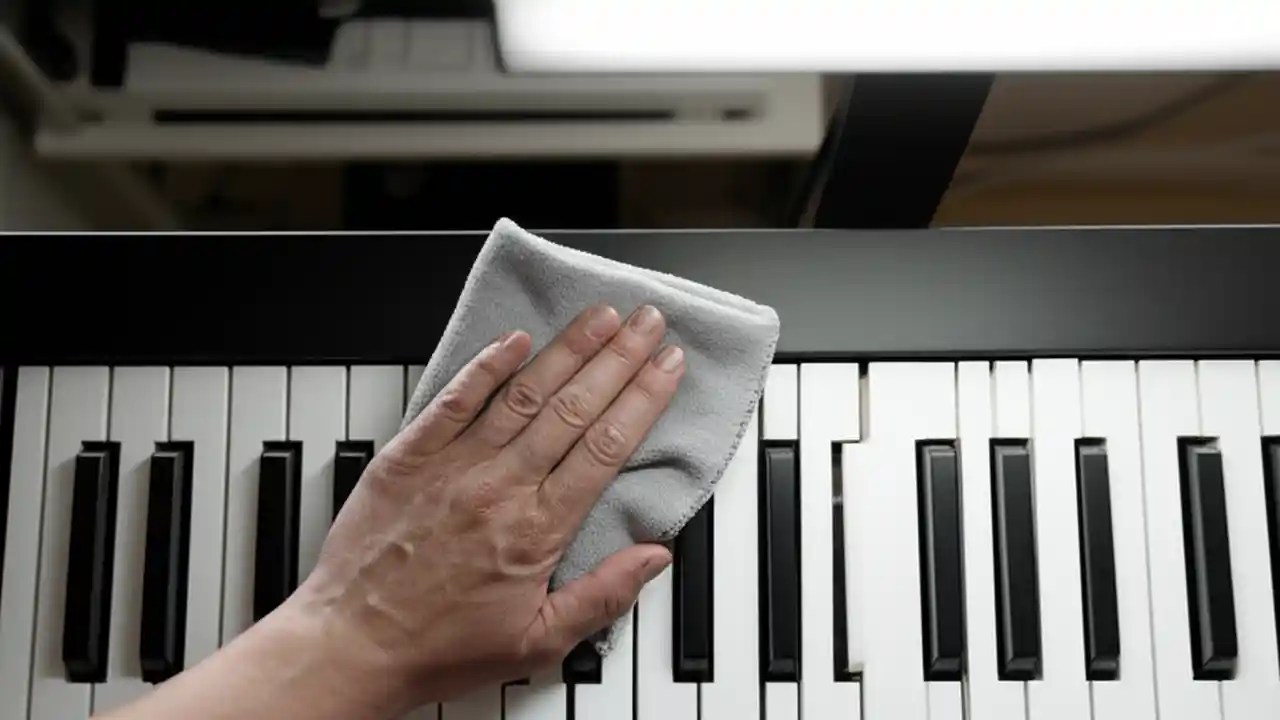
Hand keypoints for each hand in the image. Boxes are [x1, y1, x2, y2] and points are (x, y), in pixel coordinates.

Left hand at [293, 304, 683, 710]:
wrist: (352, 644)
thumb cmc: (438, 647)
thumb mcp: (536, 643)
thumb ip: (602, 596)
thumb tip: (654, 556)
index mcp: (537, 530)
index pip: (605, 447)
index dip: (643, 399)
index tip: (668, 366)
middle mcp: (500, 488)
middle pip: (574, 409)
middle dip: (619, 359)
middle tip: (649, 322)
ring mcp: (454, 466)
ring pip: (523, 395)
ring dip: (567, 350)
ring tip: (601, 316)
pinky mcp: (409, 456)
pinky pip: (454, 400)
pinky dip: (486, 366)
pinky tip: (514, 338)